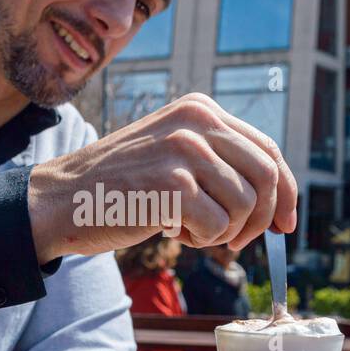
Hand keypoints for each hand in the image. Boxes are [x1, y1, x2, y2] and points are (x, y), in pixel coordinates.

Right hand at [27, 93, 296, 262]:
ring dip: (223, 231)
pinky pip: (218, 226)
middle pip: (268, 176)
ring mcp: (185, 151)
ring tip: (185, 227)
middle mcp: (197, 121)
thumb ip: (219, 163)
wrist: (63, 198)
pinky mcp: (173, 185)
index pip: (267, 149)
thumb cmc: (120, 186)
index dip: (286, 191)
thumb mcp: (173, 154)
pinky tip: (170, 231)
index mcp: (200, 109)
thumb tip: (277, 202)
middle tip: (233, 241)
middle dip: (261, 219)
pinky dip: (201, 239)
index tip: (286, 224)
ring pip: (246, 205)